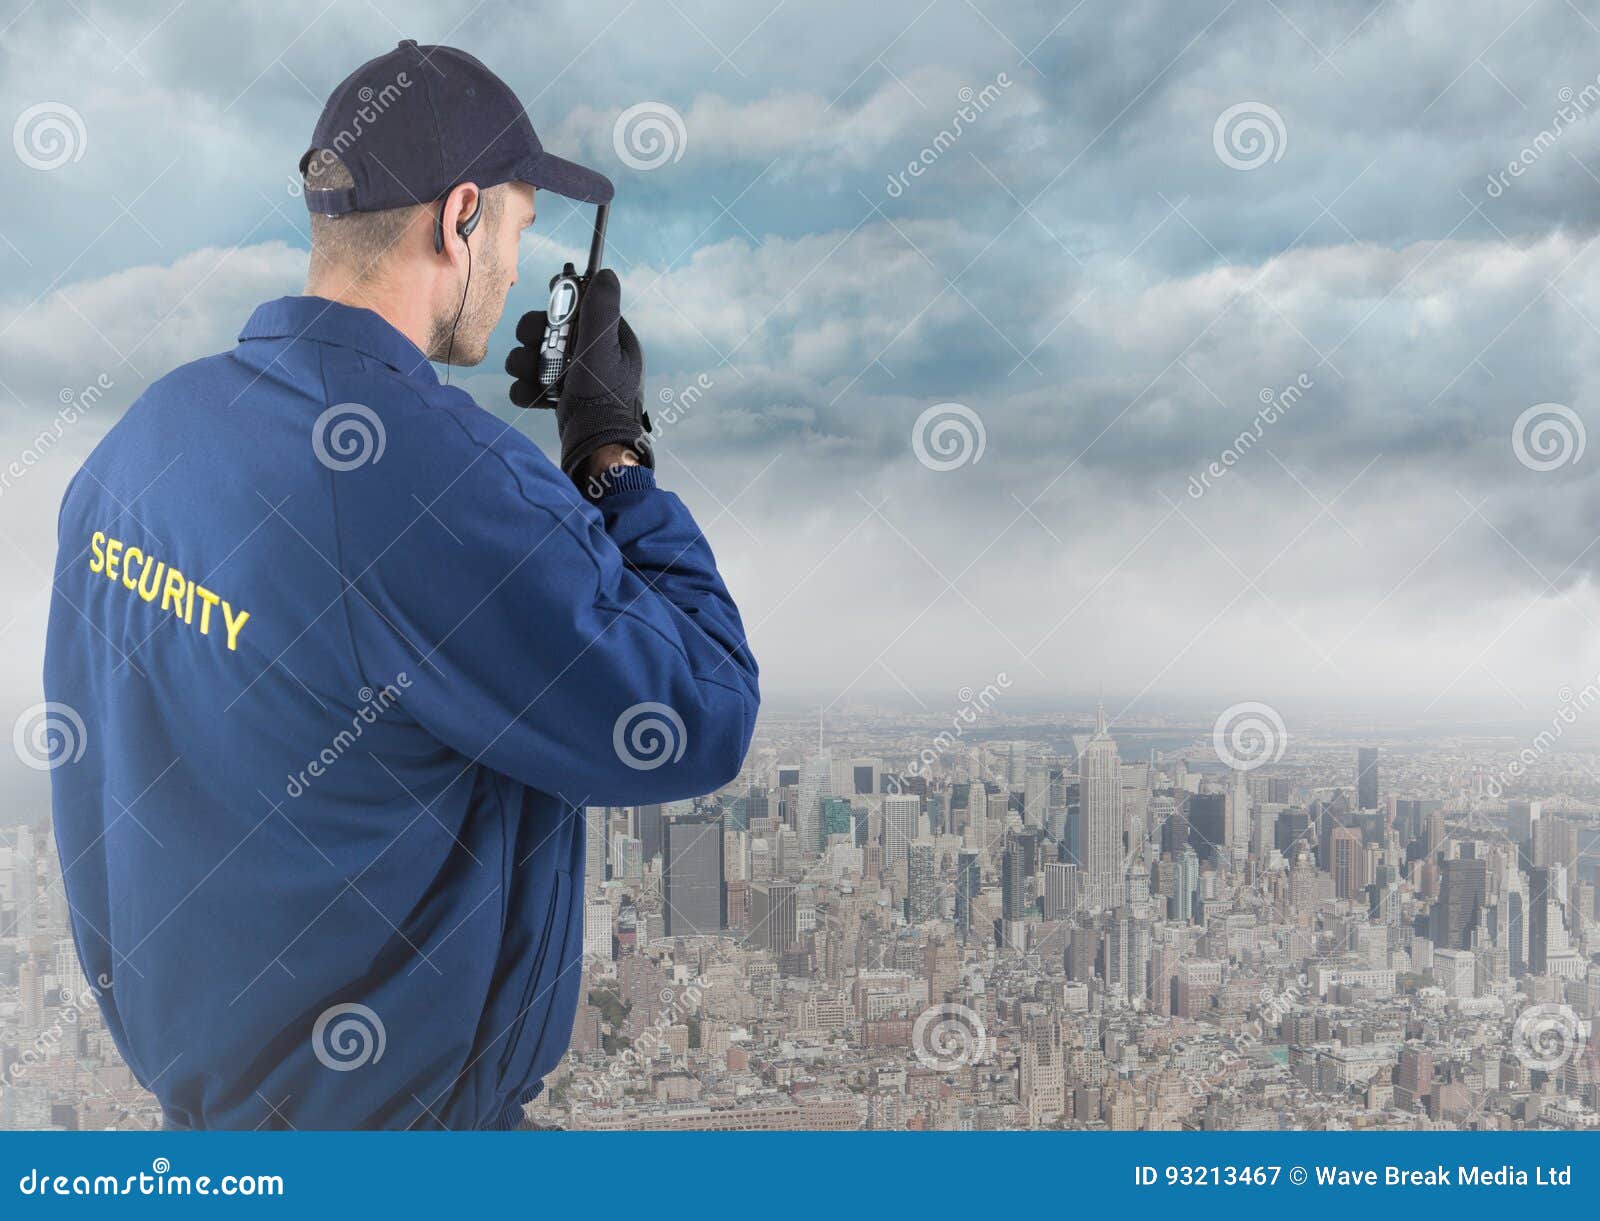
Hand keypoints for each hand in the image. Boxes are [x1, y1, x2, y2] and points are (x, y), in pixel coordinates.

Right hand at [505, 269, 651, 483]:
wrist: (594, 446)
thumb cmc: (603, 395)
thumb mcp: (604, 346)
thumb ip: (602, 309)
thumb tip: (606, 274)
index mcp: (610, 340)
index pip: (580, 308)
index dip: (559, 304)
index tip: (548, 308)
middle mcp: (592, 356)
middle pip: (549, 329)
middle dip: (534, 336)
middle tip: (534, 343)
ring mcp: (574, 379)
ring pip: (535, 356)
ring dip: (525, 363)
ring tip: (531, 375)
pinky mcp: (558, 399)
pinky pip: (531, 383)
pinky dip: (526, 389)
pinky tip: (533, 396)